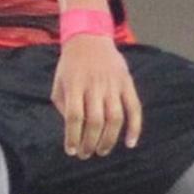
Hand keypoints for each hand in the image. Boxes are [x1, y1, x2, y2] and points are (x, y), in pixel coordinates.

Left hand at [50, 35, 142, 158]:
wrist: (89, 39)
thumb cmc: (70, 65)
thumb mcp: (59, 83)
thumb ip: (63, 106)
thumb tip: (73, 131)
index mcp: (75, 85)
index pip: (74, 116)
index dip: (73, 136)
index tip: (72, 151)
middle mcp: (95, 85)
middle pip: (95, 121)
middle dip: (90, 143)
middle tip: (86, 154)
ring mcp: (113, 84)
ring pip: (115, 118)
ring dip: (109, 139)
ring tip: (101, 151)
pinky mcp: (127, 83)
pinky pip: (135, 108)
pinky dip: (135, 128)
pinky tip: (130, 143)